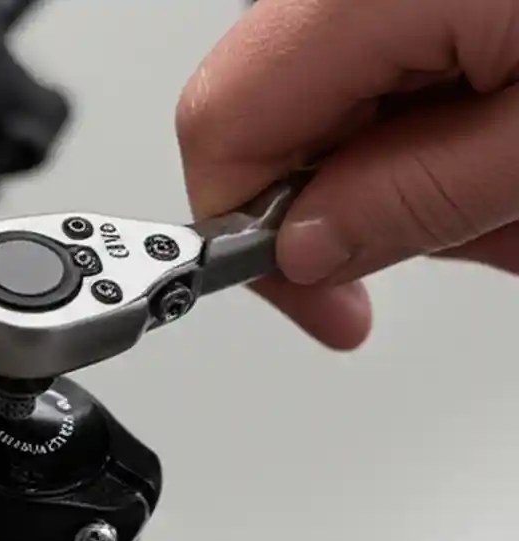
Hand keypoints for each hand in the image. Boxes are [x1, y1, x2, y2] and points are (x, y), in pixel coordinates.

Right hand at [176, 0, 518, 347]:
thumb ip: (418, 195)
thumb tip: (308, 252)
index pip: (219, 129)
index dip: (243, 234)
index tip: (315, 300)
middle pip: (274, 123)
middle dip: (363, 206)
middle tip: (474, 238)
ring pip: (341, 109)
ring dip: (422, 173)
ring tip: (518, 193)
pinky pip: (388, 72)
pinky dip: (446, 125)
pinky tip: (507, 145)